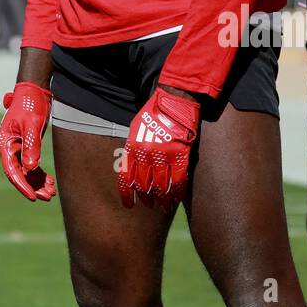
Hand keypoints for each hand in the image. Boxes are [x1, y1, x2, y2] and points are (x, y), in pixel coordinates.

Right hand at [0, 82, 55, 200]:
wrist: (35, 90)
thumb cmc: (31, 104)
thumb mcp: (32, 125)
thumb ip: (31, 146)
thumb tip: (30, 168)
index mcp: (5, 143)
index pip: (12, 170)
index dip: (22, 185)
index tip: (33, 197)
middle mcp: (9, 147)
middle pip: (19, 173)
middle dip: (32, 186)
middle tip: (47, 197)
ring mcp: (18, 147)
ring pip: (27, 171)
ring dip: (38, 182)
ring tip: (51, 193)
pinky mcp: (27, 145)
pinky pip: (32, 164)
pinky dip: (40, 174)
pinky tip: (50, 181)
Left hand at [117, 88, 199, 209]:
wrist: (174, 100)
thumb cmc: (154, 112)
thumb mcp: (136, 129)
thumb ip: (133, 148)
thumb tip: (131, 166)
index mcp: (133, 148)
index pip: (126, 178)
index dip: (127, 194)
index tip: (129, 205)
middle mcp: (146, 154)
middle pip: (144, 185)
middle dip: (147, 198)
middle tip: (150, 205)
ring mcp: (164, 155)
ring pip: (161, 186)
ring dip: (163, 199)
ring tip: (165, 206)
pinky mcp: (180, 154)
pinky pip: (178, 179)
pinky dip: (178, 191)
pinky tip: (178, 198)